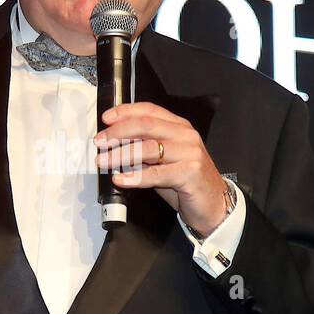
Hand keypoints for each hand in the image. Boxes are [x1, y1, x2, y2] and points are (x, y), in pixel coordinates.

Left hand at [93, 101, 227, 236]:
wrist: (213, 203)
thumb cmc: (185, 181)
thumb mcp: (163, 160)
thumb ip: (143, 149)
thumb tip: (114, 145)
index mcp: (179, 127)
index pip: (149, 110)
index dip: (125, 112)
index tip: (105, 119)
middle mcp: (185, 136)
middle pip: (146, 125)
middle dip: (118, 133)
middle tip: (100, 142)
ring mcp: (190, 153)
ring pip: (148, 148)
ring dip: (121, 155)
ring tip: (104, 162)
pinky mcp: (190, 173)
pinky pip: (157, 173)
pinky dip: (135, 177)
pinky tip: (121, 179)